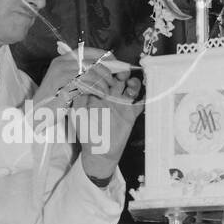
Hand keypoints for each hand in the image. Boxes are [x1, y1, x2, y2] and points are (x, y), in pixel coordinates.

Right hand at [33, 45, 123, 109]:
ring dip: (103, 81)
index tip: (116, 63)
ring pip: (91, 71)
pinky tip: (101, 95)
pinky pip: (86, 83)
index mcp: (62, 59)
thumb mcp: (67, 82)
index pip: (88, 51)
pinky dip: (97, 88)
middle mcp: (61, 63)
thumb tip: (103, 69)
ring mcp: (61, 73)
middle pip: (92, 61)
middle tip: (114, 81)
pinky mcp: (63, 85)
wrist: (38, 113)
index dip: (104, 55)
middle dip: (107, 70)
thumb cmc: (55, 100)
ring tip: (107, 91)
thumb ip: (81, 73)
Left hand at [75, 64, 143, 179]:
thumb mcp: (78, 114)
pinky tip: (139, 98)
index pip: (103, 76)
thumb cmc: (86, 133)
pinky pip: (141, 102)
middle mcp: (110, 97)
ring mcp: (121, 104)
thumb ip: (80, 97)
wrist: (98, 152)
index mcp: (97, 94)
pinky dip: (144, 98)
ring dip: (133, 83)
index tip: (106, 76)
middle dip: (122, 72)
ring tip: (130, 86)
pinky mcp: (131, 114)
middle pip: (119, 77)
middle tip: (121, 75)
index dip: (106, 72)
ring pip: (131, 86)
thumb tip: (83, 81)